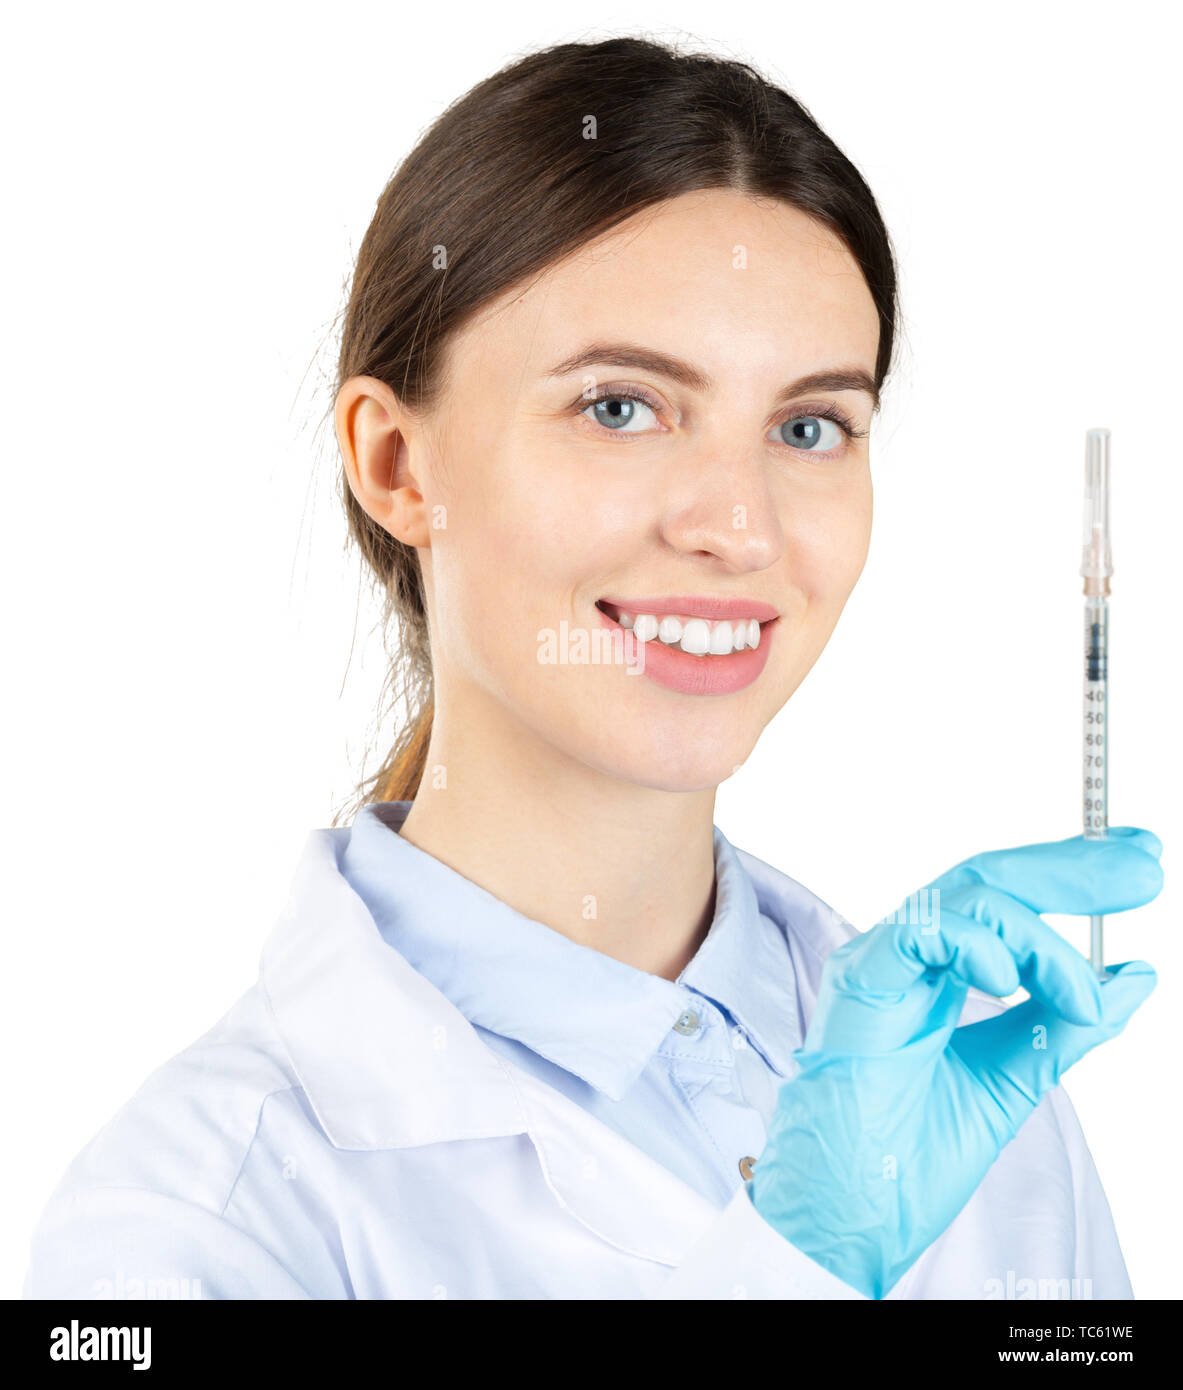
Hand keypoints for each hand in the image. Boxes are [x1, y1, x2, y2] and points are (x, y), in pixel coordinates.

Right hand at [749, 827, 1162, 1298]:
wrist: (855, 1212)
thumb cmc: (908, 1155)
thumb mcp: (1015, 1077)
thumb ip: (1068, 1024)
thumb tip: (1133, 974)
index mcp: (941, 974)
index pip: (1009, 901)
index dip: (1073, 875)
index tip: (1141, 864)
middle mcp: (911, 957)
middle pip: (992, 880)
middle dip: (1073, 869)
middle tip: (1143, 867)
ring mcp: (883, 963)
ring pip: (968, 899)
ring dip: (1043, 941)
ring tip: (1081, 997)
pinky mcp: (861, 982)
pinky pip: (920, 932)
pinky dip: (976, 945)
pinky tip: (1012, 980)